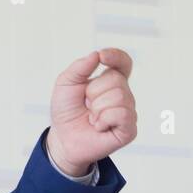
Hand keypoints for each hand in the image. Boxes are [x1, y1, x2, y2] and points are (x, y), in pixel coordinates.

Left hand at [48, 47, 136, 175]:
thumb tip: (96, 54)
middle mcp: (123, 94)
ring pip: (119, 96)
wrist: (62, 138)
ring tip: (92, 118)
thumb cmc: (66, 111)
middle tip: (87, 106)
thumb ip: (80, 67)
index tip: (102, 57)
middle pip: (116, 79)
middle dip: (94, 92)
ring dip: (97, 108)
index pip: (123, 62)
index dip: (117, 56)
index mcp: (110, 80)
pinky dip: (104, 119)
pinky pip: (122, 114)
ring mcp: (128, 112)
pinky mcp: (129, 130)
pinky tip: (99, 126)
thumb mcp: (66, 83)